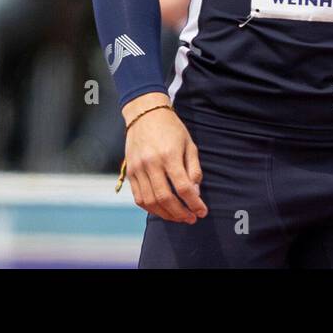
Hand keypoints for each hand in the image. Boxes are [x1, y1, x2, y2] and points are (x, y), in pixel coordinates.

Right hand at [120, 93, 207, 223]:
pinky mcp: (130, 172)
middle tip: (191, 218)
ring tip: (178, 217)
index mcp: (169, 155)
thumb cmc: (171, 129)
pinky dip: (151, 208)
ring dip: (166, 214)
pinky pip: (139, 197)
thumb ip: (194, 169)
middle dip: (181, 213)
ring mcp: (138, 168)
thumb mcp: (189, 144)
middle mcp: (151, 163)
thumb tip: (195, 193)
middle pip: (166, 198)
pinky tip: (162, 210)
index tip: (202, 212)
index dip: (194, 204)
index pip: (183, 188)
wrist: (145, 114)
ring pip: (151, 201)